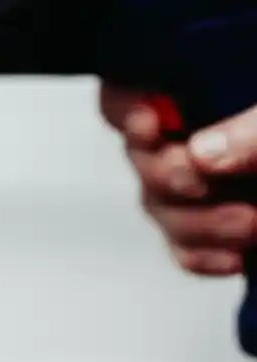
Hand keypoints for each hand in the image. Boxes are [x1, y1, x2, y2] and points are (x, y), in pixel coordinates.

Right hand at [100, 83, 256, 275]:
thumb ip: (251, 128)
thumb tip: (203, 154)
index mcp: (197, 93)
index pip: (128, 93)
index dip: (124, 109)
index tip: (150, 123)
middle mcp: (188, 137)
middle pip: (141, 159)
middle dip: (166, 178)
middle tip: (202, 184)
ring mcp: (197, 187)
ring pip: (161, 210)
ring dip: (197, 224)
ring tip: (248, 224)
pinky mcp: (215, 230)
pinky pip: (185, 249)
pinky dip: (203, 258)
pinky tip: (234, 260)